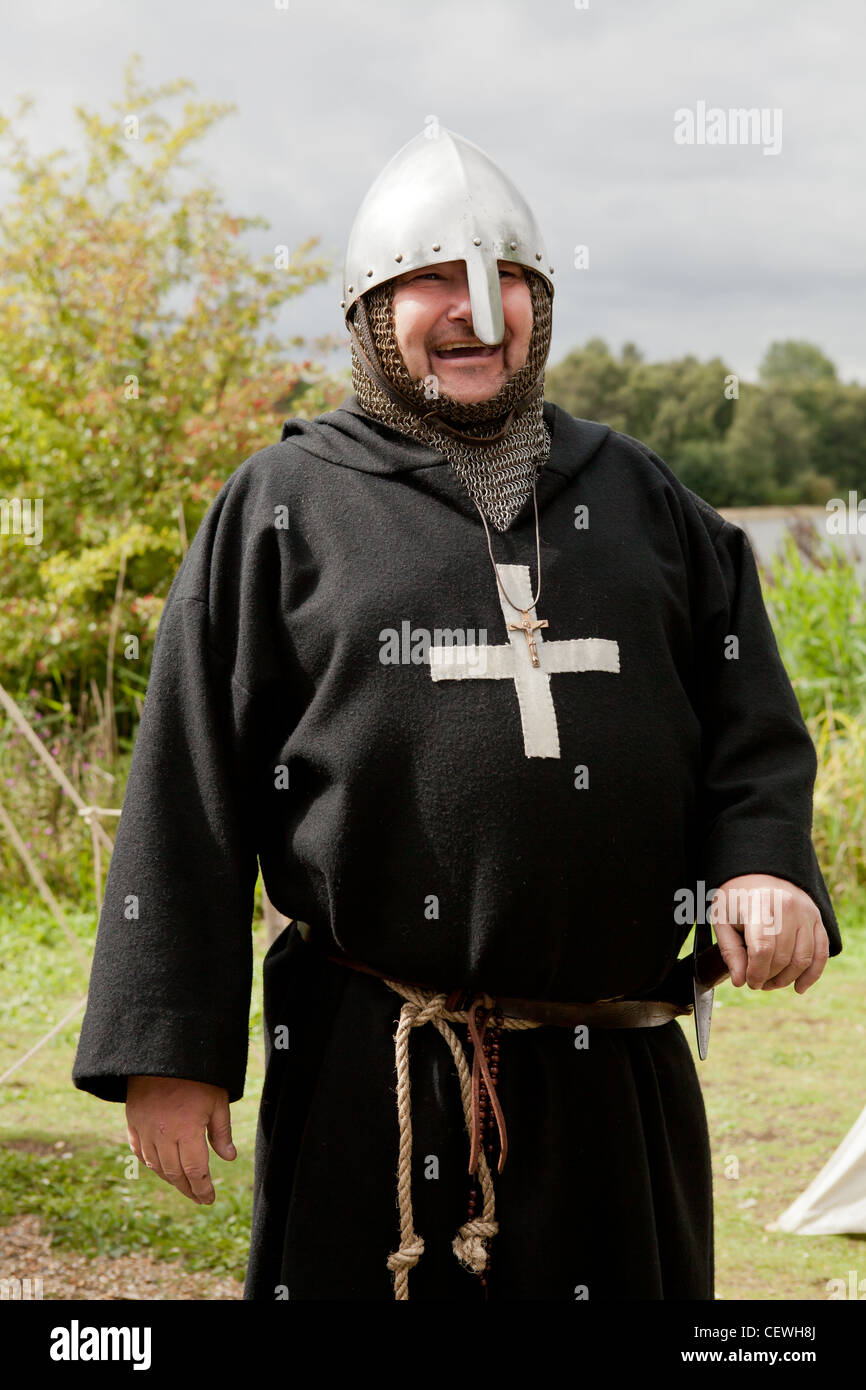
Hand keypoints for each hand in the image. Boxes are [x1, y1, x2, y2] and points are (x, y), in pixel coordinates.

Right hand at [126, 1076, 235, 1203]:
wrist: (163, 1054)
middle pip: (175, 1173)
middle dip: (188, 1189)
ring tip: (183, 1184)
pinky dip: (150, 1163)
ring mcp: (145, 1129)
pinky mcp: (133, 1122)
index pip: (195, 1170)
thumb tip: (229, 1158)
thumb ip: (221, 1132)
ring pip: (156, 1165)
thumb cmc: (197, 1076)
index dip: (202, 1188)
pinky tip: (160, 1167)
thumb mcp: (217, 1101)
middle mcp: (163, 1134)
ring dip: (170, 1179)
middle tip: (199, 1197)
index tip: (209, 1199)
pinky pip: (139, 1151)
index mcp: (187, 1130)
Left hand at [710, 874, 828, 993]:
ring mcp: (805, 912)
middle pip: (782, 956)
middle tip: (757, 983)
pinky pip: (821, 952)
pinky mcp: (816, 919)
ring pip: (803, 958)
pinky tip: (799, 987)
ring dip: (787, 979)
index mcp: (758, 904)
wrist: (759, 874)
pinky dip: (812, 974)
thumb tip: (741, 982)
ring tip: (771, 983)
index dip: (755, 972)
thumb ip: (730, 951)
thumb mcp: (723, 920)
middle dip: (769, 978)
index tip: (748, 982)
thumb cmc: (737, 900)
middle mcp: (787, 907)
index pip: (762, 949)